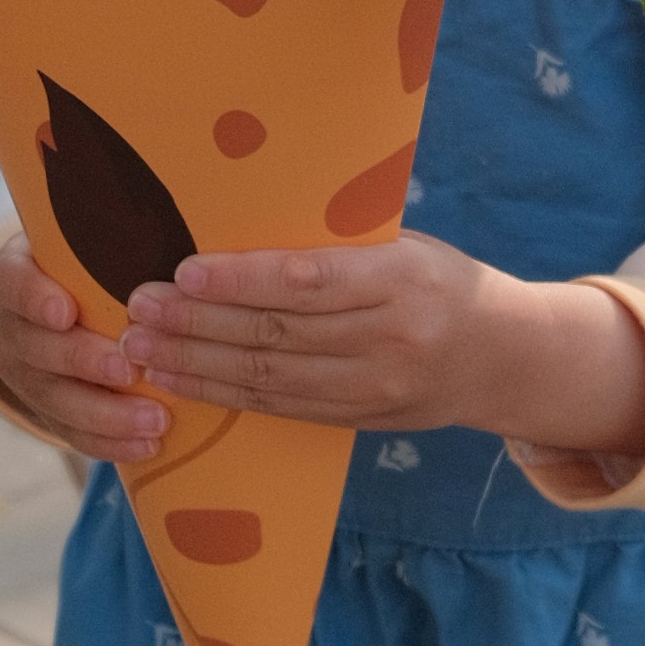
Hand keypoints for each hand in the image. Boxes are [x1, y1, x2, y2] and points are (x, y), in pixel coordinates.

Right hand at [0, 241, 168, 463]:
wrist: (55, 306)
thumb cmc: (87, 264)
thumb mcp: (88, 242)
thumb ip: (116, 238)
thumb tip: (187, 238)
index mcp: (15, 274)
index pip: (11, 281)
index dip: (34, 298)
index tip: (66, 312)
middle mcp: (9, 326)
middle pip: (34, 348)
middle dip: (82, 361)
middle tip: (129, 370)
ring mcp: (22, 373)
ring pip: (53, 399)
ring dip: (105, 414)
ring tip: (154, 421)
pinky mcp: (43, 409)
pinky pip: (70, 432)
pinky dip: (109, 442)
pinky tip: (146, 447)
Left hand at [125, 235, 644, 458]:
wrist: (504, 358)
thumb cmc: (439, 281)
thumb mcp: (404, 248)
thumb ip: (335, 249)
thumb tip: (237, 224)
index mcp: (402, 280)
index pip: (308, 281)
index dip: (241, 280)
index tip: (184, 270)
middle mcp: (390, 340)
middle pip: (277, 334)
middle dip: (198, 323)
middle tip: (139, 307)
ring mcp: (375, 389)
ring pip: (269, 378)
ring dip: (196, 363)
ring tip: (141, 347)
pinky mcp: (360, 421)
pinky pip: (280, 408)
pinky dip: (225, 394)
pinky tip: (181, 380)